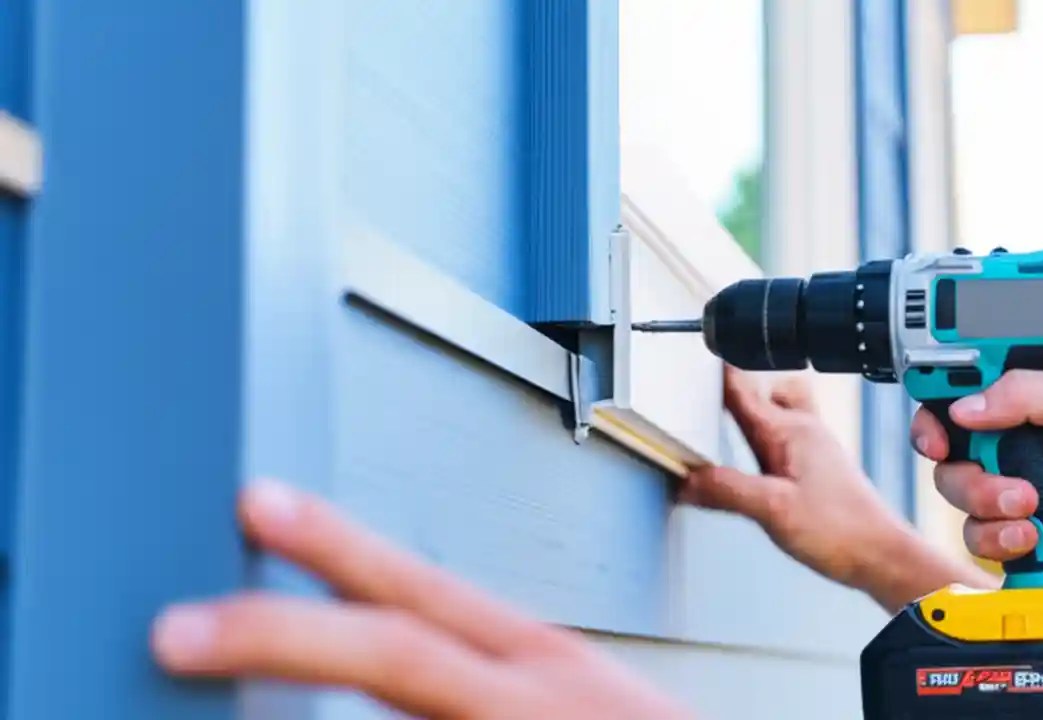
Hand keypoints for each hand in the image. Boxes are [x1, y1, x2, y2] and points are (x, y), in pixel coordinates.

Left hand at [152, 481, 692, 719]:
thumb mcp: (567, 695)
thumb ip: (480, 673)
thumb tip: (382, 668)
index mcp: (539, 662)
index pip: (421, 589)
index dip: (336, 546)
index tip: (260, 504)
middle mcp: (531, 697)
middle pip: (397, 650)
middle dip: (278, 634)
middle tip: (174, 632)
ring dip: (295, 715)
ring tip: (212, 648)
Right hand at [682, 367, 908, 590]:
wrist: (881, 555)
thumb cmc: (841, 530)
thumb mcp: (772, 510)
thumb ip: (725, 491)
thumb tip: (688, 481)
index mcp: (789, 431)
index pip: (742, 392)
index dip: (716, 377)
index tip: (692, 365)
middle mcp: (803, 430)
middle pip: (762, 392)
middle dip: (734, 389)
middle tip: (704, 395)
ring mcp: (813, 447)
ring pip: (779, 409)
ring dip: (754, 410)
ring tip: (726, 422)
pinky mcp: (818, 466)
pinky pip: (786, 434)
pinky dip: (766, 435)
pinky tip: (756, 459)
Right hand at [910, 370, 1042, 590]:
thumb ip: (1025, 393)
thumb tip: (963, 407)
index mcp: (1024, 402)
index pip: (956, 396)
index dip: (935, 414)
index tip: (936, 434)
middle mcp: (1009, 443)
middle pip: (945, 449)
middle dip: (962, 466)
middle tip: (991, 469)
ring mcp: (1008, 488)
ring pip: (955, 493)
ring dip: (986, 501)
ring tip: (1030, 506)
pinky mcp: (1014, 530)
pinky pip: (976, 535)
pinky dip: (998, 537)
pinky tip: (1032, 535)